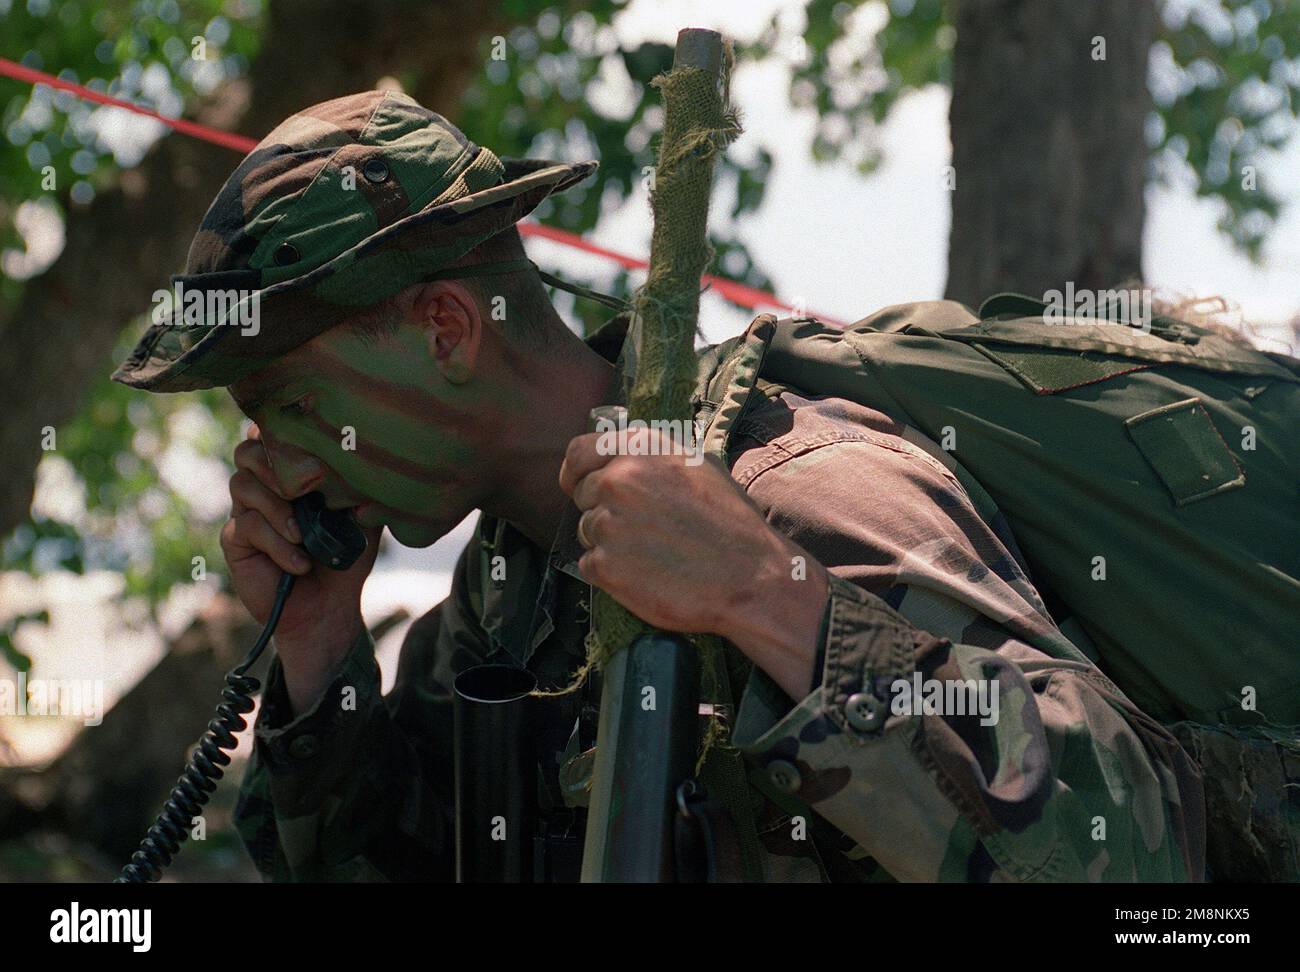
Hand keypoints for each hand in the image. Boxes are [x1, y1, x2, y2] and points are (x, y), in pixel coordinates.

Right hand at [221, 424, 380, 711]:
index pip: (272, 436)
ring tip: (303, 534)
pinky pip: (247, 526)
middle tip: (304, 488)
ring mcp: (246, 512)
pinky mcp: (236, 542)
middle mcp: (265, 487)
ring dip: (277, 508)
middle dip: (273, 463)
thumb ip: (357, 486)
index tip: (304, 438)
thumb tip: (365, 454)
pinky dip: (277, 544)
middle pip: (247, 452)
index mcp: (292, 475)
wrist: (330, 606)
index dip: (279, 430)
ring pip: (242, 485)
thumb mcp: (362, 518)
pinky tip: (299, 562)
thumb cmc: (346, 558)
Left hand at [559, 426, 828, 698]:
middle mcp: (618, 479)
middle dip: (603, 510)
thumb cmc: (731, 523)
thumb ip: (653, 457)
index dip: (576, 471)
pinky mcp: (604, 565)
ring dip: (610, 543)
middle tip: (641, 530)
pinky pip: (589, 565)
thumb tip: (621, 458)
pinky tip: (646, 574)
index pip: (579, 452)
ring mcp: (608, 522)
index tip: (578, 484)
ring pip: (587, 531)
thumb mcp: (698, 466)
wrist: (750, 577)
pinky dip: (610, 573)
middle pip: (583, 495)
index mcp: (640, 449)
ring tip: (653, 553)